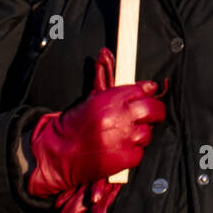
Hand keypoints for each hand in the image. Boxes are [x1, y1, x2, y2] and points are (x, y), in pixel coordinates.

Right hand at [28, 47, 165, 212]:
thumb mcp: (90, 98)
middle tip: (151, 114)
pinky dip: (134, 152)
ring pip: (147, 133)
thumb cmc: (73, 126)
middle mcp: (119, 118)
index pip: (142, 89)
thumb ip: (104, 78)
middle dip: (155, 111)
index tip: (150, 92)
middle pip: (153, 109)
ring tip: (128, 135)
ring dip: (141, 133)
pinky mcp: (123, 159)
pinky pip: (140, 153)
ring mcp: (123, 139)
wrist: (56, 155)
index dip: (149, 90)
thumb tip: (105, 53)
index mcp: (110, 100)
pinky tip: (122, 149)